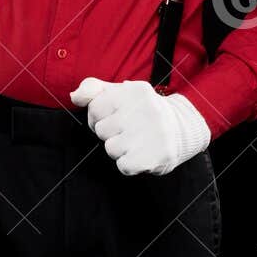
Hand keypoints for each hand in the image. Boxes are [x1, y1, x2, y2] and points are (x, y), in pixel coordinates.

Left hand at [69, 77, 210, 175]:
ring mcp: (154, 133)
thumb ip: (94, 90)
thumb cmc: (142, 111)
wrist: (182, 130)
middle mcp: (147, 109)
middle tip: (128, 131)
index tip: (112, 118)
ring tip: (135, 143)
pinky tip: (140, 155)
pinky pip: (123, 166)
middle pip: (102, 130)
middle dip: (110, 134)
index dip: (98, 117)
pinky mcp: (158, 156)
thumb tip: (74, 96)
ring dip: (119, 150)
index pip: (95, 108)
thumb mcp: (120, 93)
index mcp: (134, 90)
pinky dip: (128, 165)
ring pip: (111, 149)